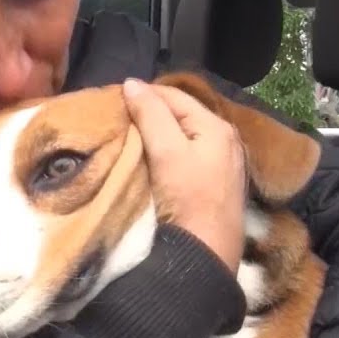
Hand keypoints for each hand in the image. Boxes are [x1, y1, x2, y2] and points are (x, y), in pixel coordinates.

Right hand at [122, 78, 246, 270]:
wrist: (207, 255)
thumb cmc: (188, 199)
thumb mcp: (167, 151)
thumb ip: (151, 114)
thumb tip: (132, 82)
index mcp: (217, 126)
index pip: (174, 97)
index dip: (143, 95)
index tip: (112, 101)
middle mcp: (226, 140)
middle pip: (181, 116)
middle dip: (150, 114)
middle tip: (118, 119)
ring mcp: (223, 164)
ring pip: (183, 137)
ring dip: (157, 135)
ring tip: (128, 138)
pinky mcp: (215, 186)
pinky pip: (187, 157)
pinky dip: (167, 154)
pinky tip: (149, 161)